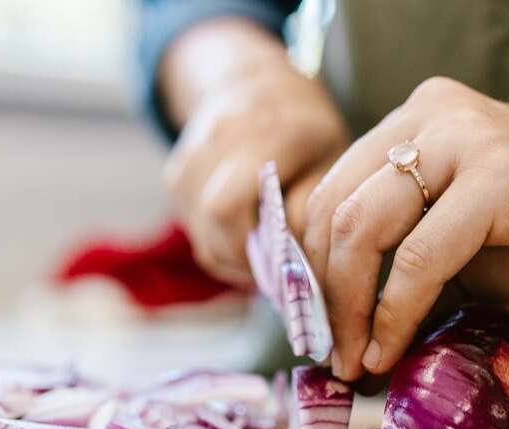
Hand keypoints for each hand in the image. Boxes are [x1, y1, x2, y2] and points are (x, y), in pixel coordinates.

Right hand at [160, 22, 347, 284]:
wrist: (255, 82)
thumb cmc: (307, 130)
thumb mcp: (333, 160)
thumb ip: (311, 207)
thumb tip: (288, 261)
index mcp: (267, 130)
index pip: (227, 205)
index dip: (249, 246)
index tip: (282, 264)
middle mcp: (218, 135)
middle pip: (210, 221)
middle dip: (243, 256)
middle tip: (276, 266)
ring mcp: (191, 153)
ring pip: (199, 232)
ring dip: (231, 253)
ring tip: (264, 249)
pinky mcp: (175, 173)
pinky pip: (192, 226)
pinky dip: (218, 242)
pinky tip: (245, 234)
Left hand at [299, 77, 508, 379]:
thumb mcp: (458, 245)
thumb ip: (399, 264)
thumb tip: (338, 337)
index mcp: (416, 119)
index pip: (331, 192)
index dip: (311, 267)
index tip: (319, 329)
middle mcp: (433, 114)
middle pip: (336, 209)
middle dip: (325, 295)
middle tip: (334, 355)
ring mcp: (467, 137)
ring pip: (364, 227)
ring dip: (352, 308)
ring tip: (358, 361)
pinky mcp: (501, 175)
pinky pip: (421, 254)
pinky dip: (396, 311)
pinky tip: (392, 349)